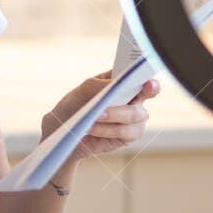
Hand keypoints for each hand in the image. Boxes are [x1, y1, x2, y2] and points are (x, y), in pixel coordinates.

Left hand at [42, 71, 160, 164]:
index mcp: (125, 82)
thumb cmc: (74, 106)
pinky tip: (92, 128)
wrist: (62, 132)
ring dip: (114, 115)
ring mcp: (133, 118)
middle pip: (148, 94)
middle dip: (134, 97)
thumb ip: (99, 85)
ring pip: (136, 115)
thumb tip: (115, 84)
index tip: (148, 82)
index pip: (144, 76)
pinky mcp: (128, 136)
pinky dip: (108, 129)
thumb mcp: (82, 91)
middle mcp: (134, 98)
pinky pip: (126, 132)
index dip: (150, 78)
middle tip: (114, 100)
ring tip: (94, 116)